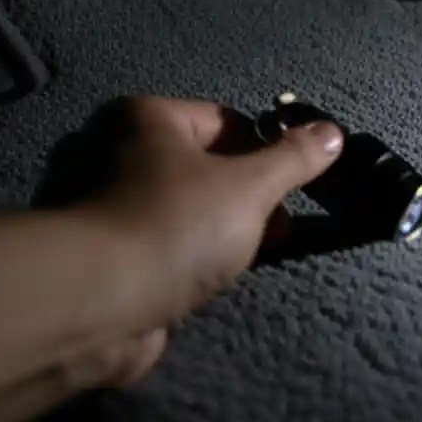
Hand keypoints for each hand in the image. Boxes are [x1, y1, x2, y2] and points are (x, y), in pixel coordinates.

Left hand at [70, 96, 342, 387]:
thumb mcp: (250, 187)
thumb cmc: (175, 227)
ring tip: (232, 265)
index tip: (291, 193)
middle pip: (198, 167)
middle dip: (241, 201)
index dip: (267, 154)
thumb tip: (332, 133)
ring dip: (209, 236)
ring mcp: (92, 205)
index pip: (224, 121)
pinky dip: (175, 263)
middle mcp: (107, 150)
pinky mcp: (89, 256)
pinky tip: (192, 285)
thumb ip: (294, 160)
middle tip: (271, 234)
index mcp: (143, 118)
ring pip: (175, 212)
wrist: (93, 304)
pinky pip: (150, 249)